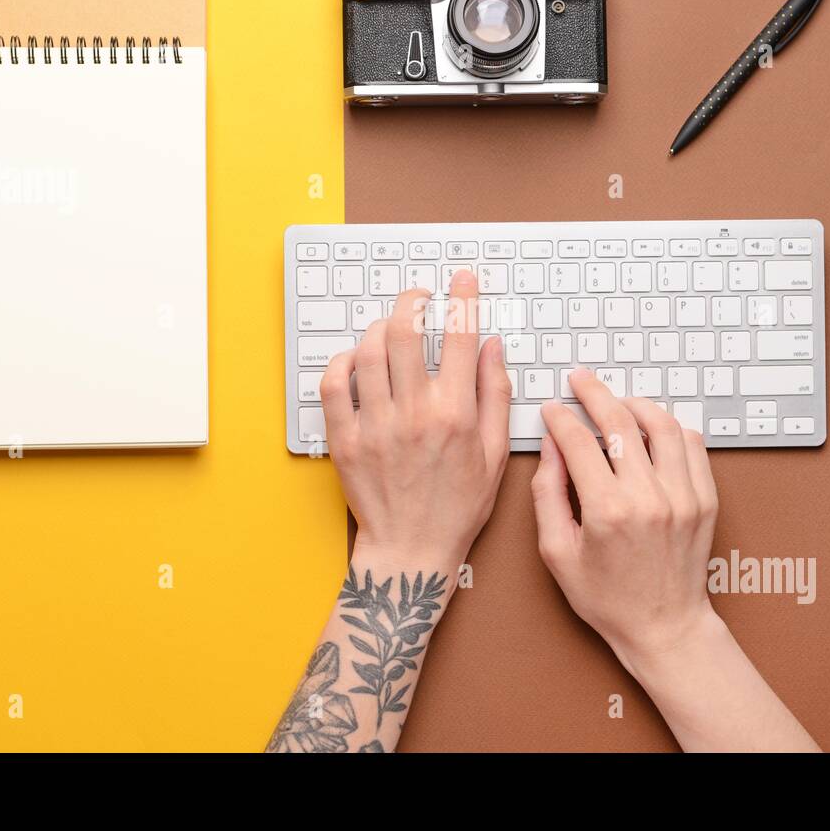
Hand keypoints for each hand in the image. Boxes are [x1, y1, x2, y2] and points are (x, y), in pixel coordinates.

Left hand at [320, 270, 511, 568]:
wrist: (411, 549)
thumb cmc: (457, 506)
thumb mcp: (495, 453)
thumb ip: (495, 394)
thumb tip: (492, 346)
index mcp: (455, 414)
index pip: (460, 337)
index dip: (464, 299)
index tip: (463, 281)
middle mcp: (413, 414)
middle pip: (406, 331)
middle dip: (414, 301)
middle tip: (420, 298)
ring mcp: (375, 425)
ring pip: (369, 350)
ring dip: (381, 328)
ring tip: (391, 329)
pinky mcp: (345, 439)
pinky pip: (334, 384)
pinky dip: (344, 362)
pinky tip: (358, 361)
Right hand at [530, 368, 720, 675]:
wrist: (664, 627)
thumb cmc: (607, 597)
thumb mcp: (557, 552)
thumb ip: (548, 493)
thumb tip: (551, 446)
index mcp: (607, 511)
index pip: (578, 441)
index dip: (560, 418)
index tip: (551, 409)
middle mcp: (649, 497)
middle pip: (619, 421)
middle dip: (594, 393)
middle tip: (580, 381)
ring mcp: (683, 496)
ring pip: (662, 424)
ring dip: (635, 404)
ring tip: (617, 402)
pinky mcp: (705, 500)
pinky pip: (693, 445)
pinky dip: (671, 427)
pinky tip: (651, 428)